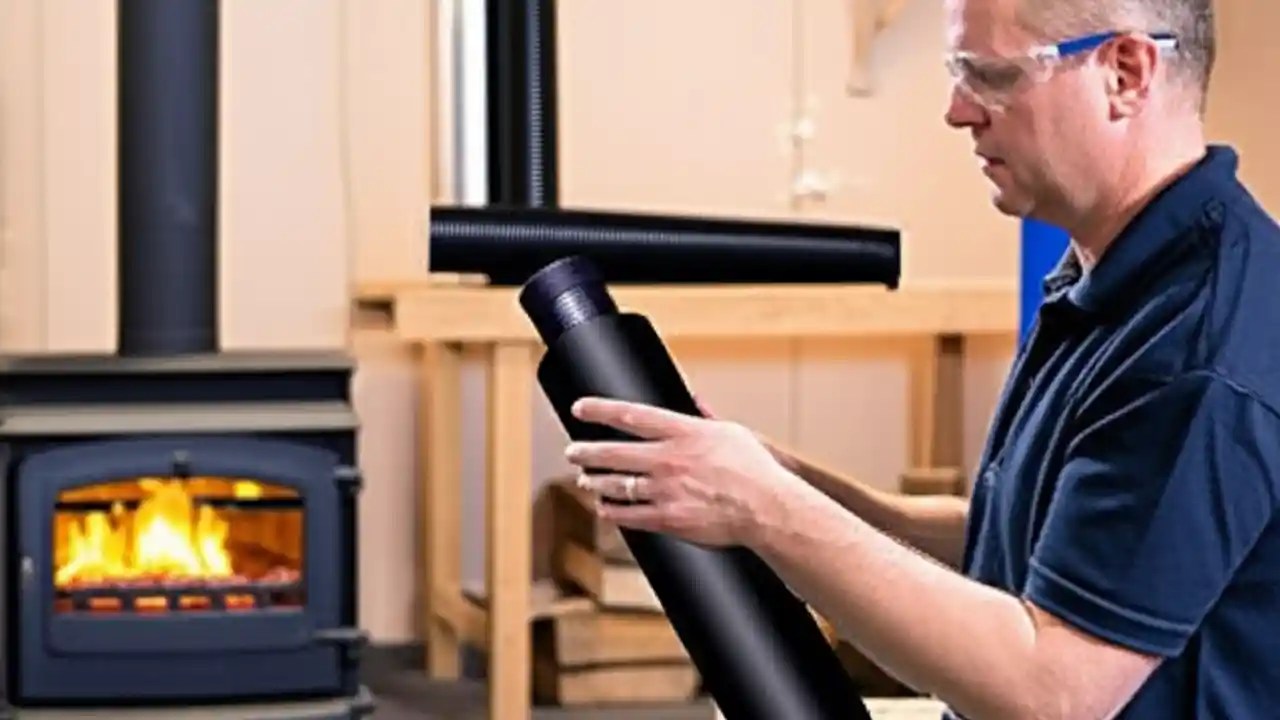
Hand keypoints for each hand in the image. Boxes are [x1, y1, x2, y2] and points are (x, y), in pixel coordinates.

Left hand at [564, 396, 802, 547]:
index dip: (600, 410)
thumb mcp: (732, 432)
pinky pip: (629, 516)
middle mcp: (668, 459)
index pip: (631, 415)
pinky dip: (612, 512)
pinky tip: (604, 509)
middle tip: (572, 452)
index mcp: (683, 433)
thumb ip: (706, 417)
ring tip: (584, 480)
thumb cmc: (755, 470)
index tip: (580, 408)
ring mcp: (665, 490)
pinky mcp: (668, 519)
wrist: (766, 508)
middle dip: (586, 452)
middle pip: (614, 452)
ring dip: (595, 482)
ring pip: (616, 485)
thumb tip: (694, 399)